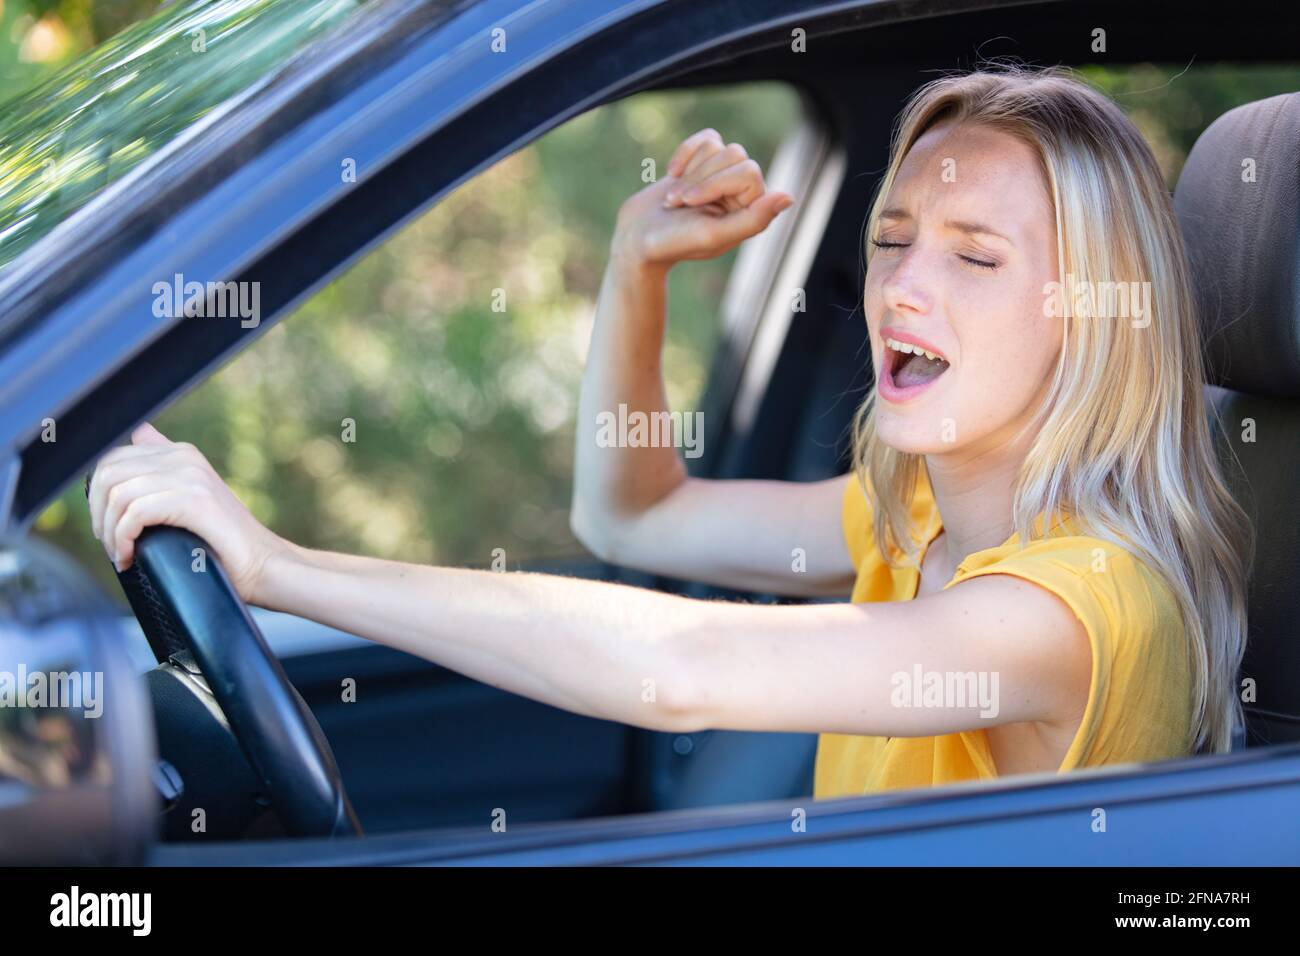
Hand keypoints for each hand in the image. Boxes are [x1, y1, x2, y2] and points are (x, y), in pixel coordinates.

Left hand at [87, 423, 285, 603]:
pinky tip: (129, 557)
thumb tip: (139, 432)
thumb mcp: (191, 497)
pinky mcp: (194, 501)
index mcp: (181, 453)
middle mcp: (184, 458)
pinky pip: (136, 513)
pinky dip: (123, 540)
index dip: (96, 496)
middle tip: (110, 544)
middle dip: (98, 514)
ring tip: (121, 554)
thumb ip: (165, 465)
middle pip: (108, 474)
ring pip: (118, 495)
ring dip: (110, 532)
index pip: (111, 458)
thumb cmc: (225, 543)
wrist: (265, 565)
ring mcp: (190, 477)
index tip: (107, 527)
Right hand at [613, 128, 794, 268]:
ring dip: (691, 170)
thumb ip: (754, 220)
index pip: (749, 171)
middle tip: (680, 204)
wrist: (636, 237)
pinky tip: (672, 173)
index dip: (717, 183)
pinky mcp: (703, 162)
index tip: (692, 204)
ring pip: (718, 145)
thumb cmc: (674, 242)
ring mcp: (722, 175)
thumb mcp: (714, 235)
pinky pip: (706, 138)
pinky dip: (685, 152)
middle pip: (735, 154)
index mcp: (751, 212)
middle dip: (701, 177)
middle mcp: (742, 192)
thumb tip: (789, 198)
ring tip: (675, 199)